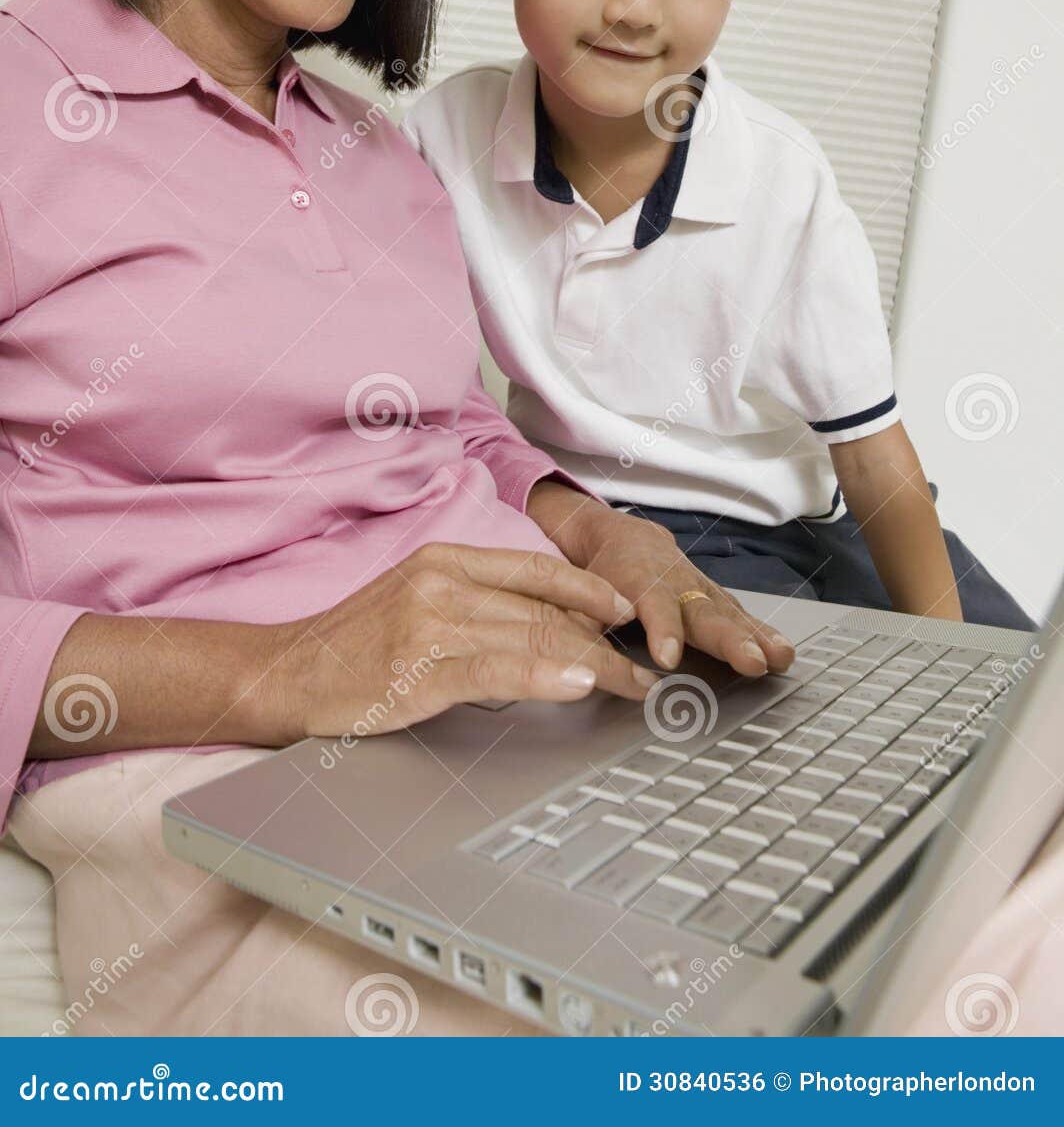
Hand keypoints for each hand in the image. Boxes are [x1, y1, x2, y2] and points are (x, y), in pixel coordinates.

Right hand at [272, 541, 657, 740]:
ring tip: (631, 686)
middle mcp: (443, 582)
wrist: (286, 672)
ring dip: (595, 666)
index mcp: (445, 560)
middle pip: (546, 611)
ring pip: (535, 638)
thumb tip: (545, 629)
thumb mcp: (416, 604)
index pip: (537, 570)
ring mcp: (432, 623)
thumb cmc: (352, 646)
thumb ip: (475, 608)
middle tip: (644, 667)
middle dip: (604, 642)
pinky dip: (548, 678)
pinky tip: (581, 685)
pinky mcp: (421, 669)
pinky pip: (500, 670)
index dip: (591, 590)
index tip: (627, 612)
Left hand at [565, 506, 795, 677]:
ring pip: (728, 612)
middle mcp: (674, 582)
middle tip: (751, 662)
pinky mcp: (713, 595)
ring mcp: (698, 587)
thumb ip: (580, 628)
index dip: (662, 630)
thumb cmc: (597, 573)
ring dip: (754, 637)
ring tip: (778, 659)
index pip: (652, 606)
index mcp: (636, 582)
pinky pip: (740, 615)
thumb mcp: (576, 597)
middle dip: (729, 638)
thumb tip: (580, 663)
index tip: (668, 657)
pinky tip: (783, 654)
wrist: (621, 538)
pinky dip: (763, 634)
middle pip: (703, 611)